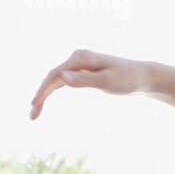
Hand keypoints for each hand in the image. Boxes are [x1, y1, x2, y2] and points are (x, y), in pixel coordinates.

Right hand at [29, 48, 146, 119]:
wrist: (143, 76)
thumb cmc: (128, 79)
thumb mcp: (108, 82)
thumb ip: (85, 80)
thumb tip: (61, 77)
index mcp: (82, 57)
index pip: (54, 74)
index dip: (42, 91)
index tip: (34, 106)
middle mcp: (77, 58)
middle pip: (51, 77)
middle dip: (40, 96)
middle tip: (31, 116)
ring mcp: (79, 64)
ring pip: (55, 80)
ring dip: (44, 95)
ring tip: (34, 114)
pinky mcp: (82, 71)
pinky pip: (62, 82)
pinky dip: (52, 92)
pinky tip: (43, 103)